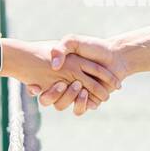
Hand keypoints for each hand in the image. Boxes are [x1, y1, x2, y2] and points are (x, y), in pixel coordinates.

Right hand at [3, 38, 121, 115]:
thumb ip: (60, 48)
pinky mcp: (88, 101)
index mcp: (56, 72)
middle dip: (54, 94)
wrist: (115, 56)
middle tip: (62, 84)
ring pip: (62, 106)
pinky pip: (79, 109)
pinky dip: (82, 103)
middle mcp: (63, 85)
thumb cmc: (93, 47)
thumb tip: (54, 66)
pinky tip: (86, 93)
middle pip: (48, 99)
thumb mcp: (73, 41)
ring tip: (79, 87)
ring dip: (69, 98)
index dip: (34, 88)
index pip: (37, 84)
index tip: (37, 86)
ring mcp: (75, 94)